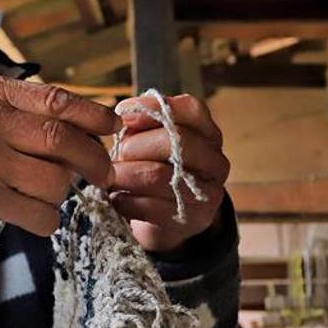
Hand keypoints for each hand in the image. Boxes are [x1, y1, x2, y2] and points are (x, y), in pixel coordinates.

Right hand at [0, 75, 120, 235]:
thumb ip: (21, 107)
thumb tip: (86, 124)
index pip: (55, 100)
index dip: (93, 115)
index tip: (113, 127)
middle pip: (63, 142)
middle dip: (94, 160)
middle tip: (104, 173)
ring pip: (55, 182)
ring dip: (64, 191)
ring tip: (51, 190)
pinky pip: (38, 214)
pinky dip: (48, 218)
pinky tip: (37, 213)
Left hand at [111, 93, 229, 251]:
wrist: (167, 220)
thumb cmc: (155, 170)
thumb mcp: (148, 142)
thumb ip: (140, 126)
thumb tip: (123, 114)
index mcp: (208, 133)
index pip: (191, 109)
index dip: (154, 108)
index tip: (121, 113)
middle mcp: (216, 161)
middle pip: (178, 140)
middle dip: (138, 145)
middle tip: (118, 153)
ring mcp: (209, 192)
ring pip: (160, 175)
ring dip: (126, 175)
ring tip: (111, 177)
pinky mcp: (195, 219)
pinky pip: (153, 207)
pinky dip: (127, 201)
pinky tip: (117, 198)